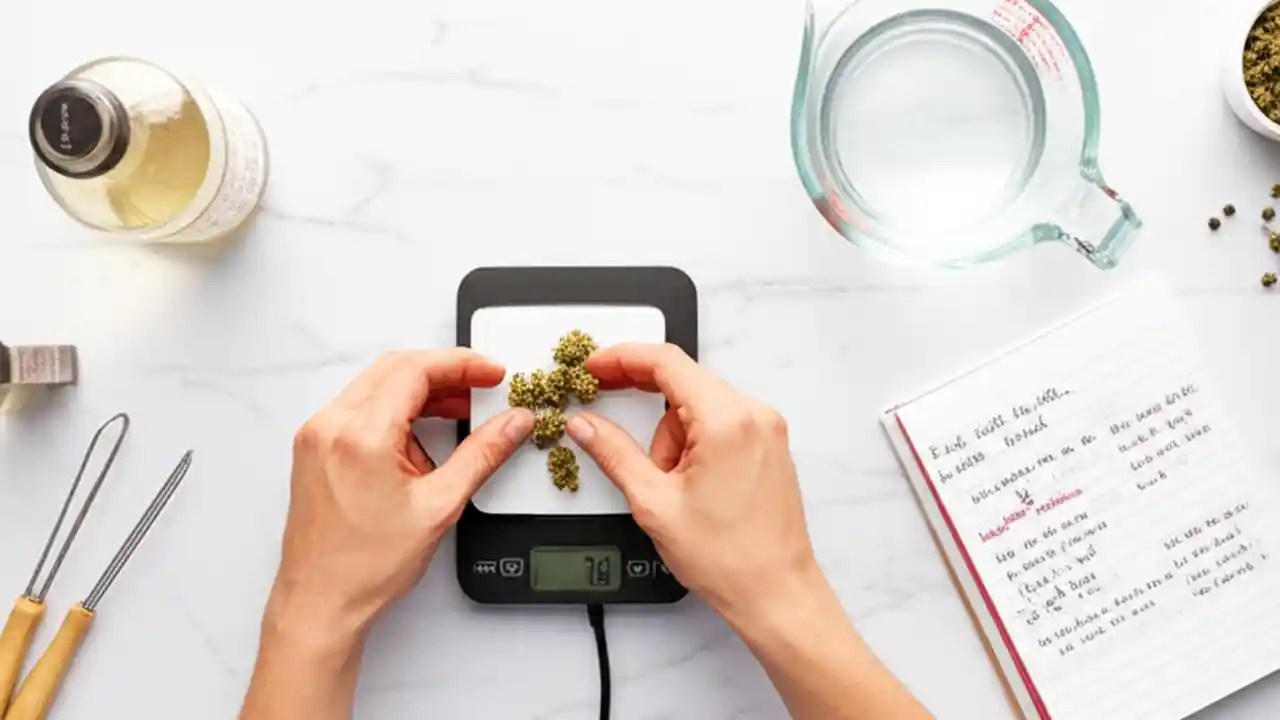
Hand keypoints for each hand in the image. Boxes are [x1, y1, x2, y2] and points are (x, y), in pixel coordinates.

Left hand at [243, 350, 533, 719]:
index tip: (492, 372)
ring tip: (458, 413)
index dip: (462, 364)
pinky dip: (395, 410)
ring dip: (420, 391)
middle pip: (395, 369)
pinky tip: (421, 436)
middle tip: (481, 388)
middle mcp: (330, 427)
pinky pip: (360, 407)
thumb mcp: (439, 506)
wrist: (321, 602)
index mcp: (360, 436)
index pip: (415, 370)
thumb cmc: (365, 567)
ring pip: (377, 385)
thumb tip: (512, 423)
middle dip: (444, 373)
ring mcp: (317, 435)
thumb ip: (483, 454)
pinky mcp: (315, 447)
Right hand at [565, 343, 817, 622]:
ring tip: (669, 484)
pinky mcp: (769, 445)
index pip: (667, 362)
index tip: (595, 365)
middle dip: (644, 403)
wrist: (775, 593)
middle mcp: (754, 416)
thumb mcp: (654, 503)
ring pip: (699, 406)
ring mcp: (766, 430)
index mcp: (727, 421)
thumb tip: (586, 425)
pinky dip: (694, 441)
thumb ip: (613, 453)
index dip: (622, 358)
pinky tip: (685, 479)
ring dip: (672, 435)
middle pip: (683, 381)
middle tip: (606, 409)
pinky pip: (719, 423)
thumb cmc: (729, 558)